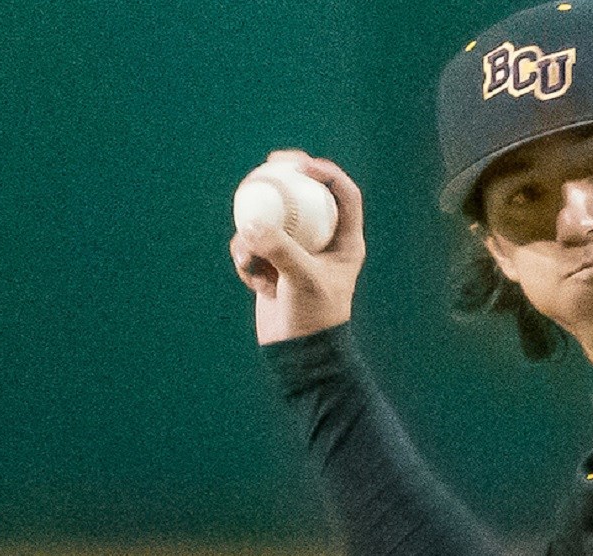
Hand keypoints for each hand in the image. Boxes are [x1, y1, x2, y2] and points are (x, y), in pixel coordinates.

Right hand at [229, 150, 366, 343]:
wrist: (297, 355)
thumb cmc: (313, 319)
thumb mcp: (301, 281)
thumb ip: (279, 250)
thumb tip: (251, 225)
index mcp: (346, 242)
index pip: (345, 196)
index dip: (327, 174)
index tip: (302, 165)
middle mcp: (323, 243)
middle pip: (307, 197)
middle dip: (287, 177)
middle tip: (270, 162)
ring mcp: (296, 253)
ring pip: (271, 221)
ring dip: (255, 235)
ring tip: (253, 260)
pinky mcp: (272, 266)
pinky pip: (252, 247)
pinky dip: (247, 262)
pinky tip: (257, 286)